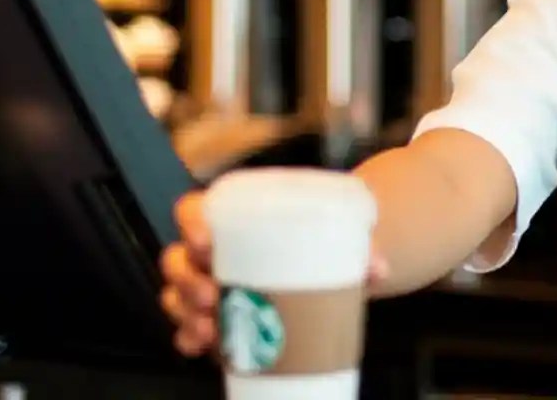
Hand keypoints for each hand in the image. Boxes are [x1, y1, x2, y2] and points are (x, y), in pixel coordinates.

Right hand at [159, 189, 390, 357]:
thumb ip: (361, 248)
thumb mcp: (341, 234)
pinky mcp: (217, 313)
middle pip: (178, 258)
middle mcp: (213, 248)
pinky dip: (190, 338)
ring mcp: (209, 281)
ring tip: (211, 329)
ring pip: (177, 294)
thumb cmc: (324, 235)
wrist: (329, 258)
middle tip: (212, 297)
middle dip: (188, 281)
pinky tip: (201, 348)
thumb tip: (379, 269)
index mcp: (234, 215)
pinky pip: (189, 326)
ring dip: (186, 313)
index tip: (206, 242)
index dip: (191, 223)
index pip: (193, 209)